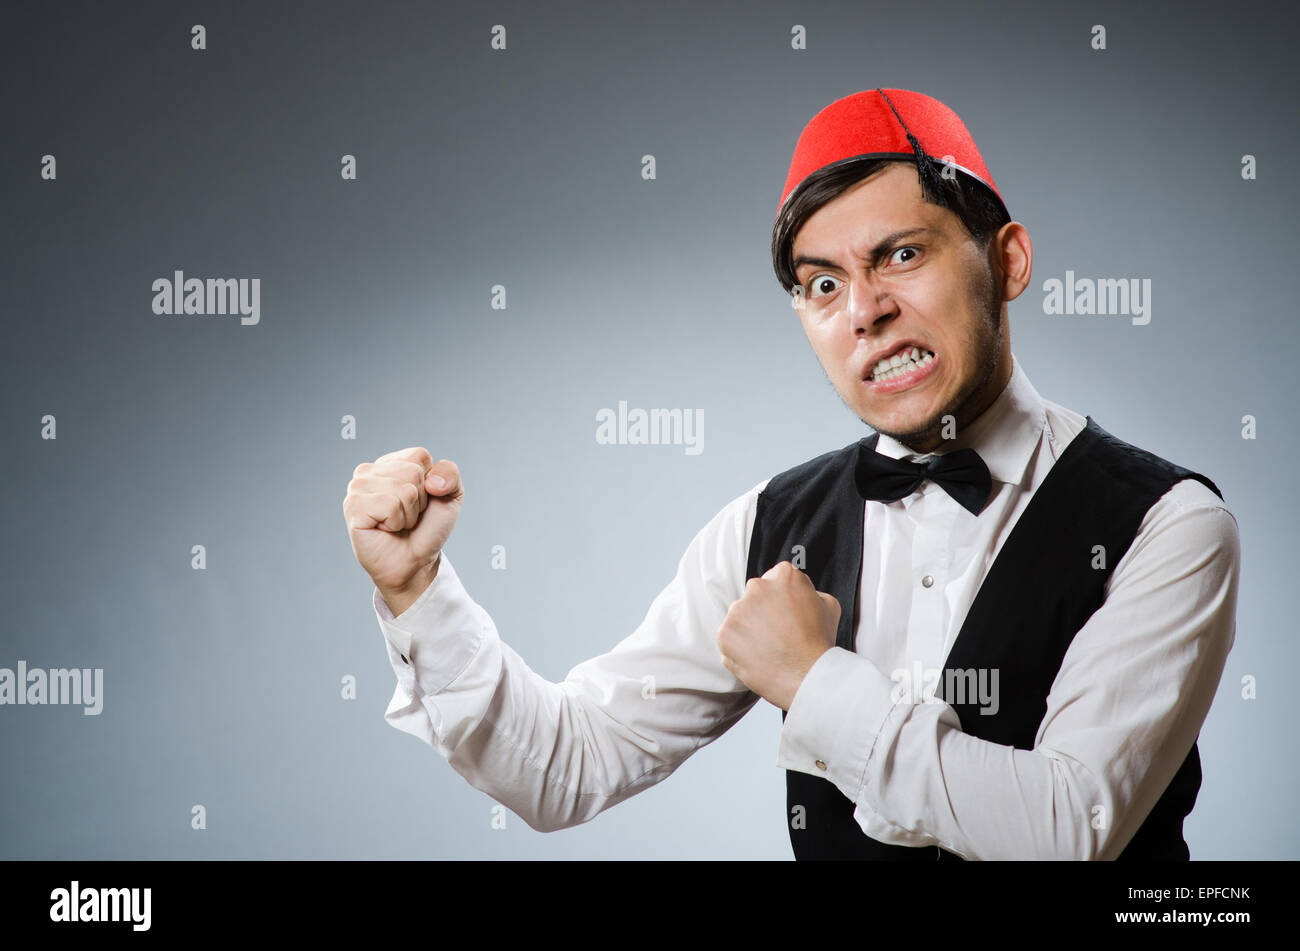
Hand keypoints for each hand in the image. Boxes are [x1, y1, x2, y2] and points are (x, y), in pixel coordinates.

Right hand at [343, 447, 462, 614]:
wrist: (415, 563)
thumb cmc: (427, 529)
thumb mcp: (450, 496)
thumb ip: (450, 473)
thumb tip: (431, 481)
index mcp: (390, 462)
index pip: (420, 456)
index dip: (430, 483)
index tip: (420, 501)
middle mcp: (369, 471)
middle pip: (412, 472)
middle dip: (419, 501)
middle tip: (408, 516)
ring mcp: (357, 488)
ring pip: (402, 489)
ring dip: (408, 514)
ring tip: (397, 524)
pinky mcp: (353, 507)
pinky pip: (390, 505)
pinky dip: (396, 522)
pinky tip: (386, 529)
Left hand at [716, 561, 839, 710]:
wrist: (808, 677)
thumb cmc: (820, 643)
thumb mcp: (829, 606)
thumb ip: (810, 592)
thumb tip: (800, 594)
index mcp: (784, 576)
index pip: (776, 578)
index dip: (782, 597)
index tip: (786, 613)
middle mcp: (757, 587)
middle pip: (755, 596)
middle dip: (764, 611)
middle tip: (778, 633)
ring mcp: (737, 611)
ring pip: (740, 617)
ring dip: (750, 629)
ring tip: (770, 648)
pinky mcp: (725, 634)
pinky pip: (730, 638)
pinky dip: (740, 649)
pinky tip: (758, 657)